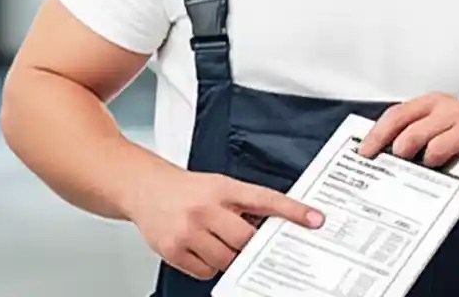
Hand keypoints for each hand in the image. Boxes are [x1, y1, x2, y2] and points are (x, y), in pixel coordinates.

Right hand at [127, 168, 324, 280]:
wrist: (144, 188)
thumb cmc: (185, 189)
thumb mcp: (218, 186)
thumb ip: (243, 203)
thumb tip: (273, 226)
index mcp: (222, 188)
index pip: (265, 198)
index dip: (293, 210)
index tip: (315, 219)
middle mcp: (206, 208)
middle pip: (246, 239)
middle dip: (249, 244)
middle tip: (243, 240)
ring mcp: (189, 231)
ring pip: (227, 260)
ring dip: (228, 256)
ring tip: (214, 240)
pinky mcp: (174, 250)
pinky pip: (206, 272)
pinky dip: (209, 266)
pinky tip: (200, 249)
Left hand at [357, 93, 458, 180]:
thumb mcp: (438, 127)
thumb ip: (412, 134)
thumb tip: (377, 153)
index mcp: (433, 105)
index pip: (398, 115)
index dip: (378, 134)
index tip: (364, 152)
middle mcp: (452, 112)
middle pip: (414, 131)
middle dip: (401, 148)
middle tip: (397, 161)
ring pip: (439, 147)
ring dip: (431, 162)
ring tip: (434, 167)